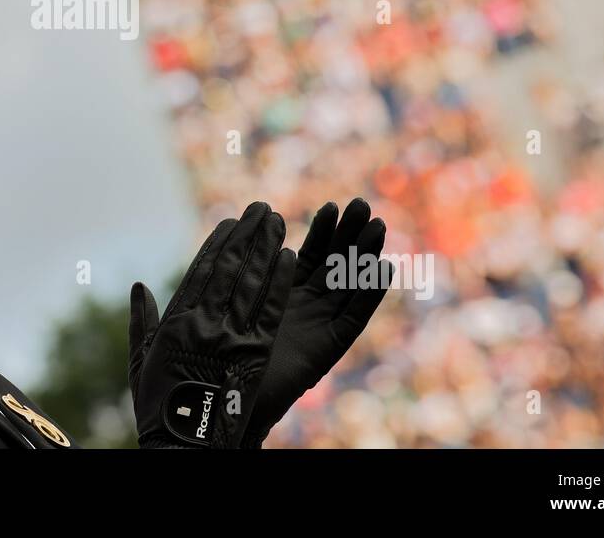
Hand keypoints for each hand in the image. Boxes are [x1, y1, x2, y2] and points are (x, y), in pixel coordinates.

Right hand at [128, 201, 294, 447]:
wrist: (184, 443)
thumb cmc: (159, 406)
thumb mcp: (142, 361)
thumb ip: (142, 322)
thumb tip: (139, 286)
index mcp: (177, 321)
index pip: (201, 271)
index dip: (218, 244)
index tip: (230, 222)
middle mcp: (204, 322)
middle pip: (230, 268)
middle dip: (246, 236)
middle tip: (261, 209)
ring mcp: (231, 336)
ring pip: (251, 282)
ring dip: (265, 249)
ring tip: (277, 223)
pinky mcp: (255, 353)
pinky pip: (270, 311)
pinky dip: (280, 283)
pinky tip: (289, 259)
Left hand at [242, 198, 390, 447]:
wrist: (223, 398)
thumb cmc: (219, 352)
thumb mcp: (227, 299)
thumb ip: (236, 268)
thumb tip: (237, 225)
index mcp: (284, 294)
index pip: (309, 256)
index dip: (322, 231)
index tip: (330, 204)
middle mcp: (306, 308)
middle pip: (334, 266)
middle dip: (349, 236)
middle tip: (362, 205)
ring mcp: (319, 328)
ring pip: (348, 286)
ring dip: (365, 257)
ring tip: (378, 226)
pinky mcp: (328, 349)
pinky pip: (353, 319)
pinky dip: (369, 295)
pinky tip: (383, 270)